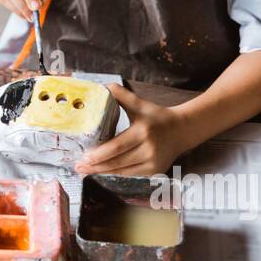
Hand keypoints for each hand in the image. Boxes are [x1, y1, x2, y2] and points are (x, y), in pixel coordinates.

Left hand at [75, 83, 194, 175]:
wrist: (182, 130)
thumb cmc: (157, 116)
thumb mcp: (140, 103)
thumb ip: (121, 95)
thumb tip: (102, 87)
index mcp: (143, 131)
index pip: (117, 146)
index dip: (99, 154)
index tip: (84, 156)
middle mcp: (149, 150)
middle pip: (117, 162)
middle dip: (96, 166)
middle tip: (79, 166)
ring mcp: (153, 163)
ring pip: (122, 171)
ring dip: (102, 172)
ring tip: (85, 170)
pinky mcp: (154, 171)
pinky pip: (130, 174)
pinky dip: (115, 173)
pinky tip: (102, 171)